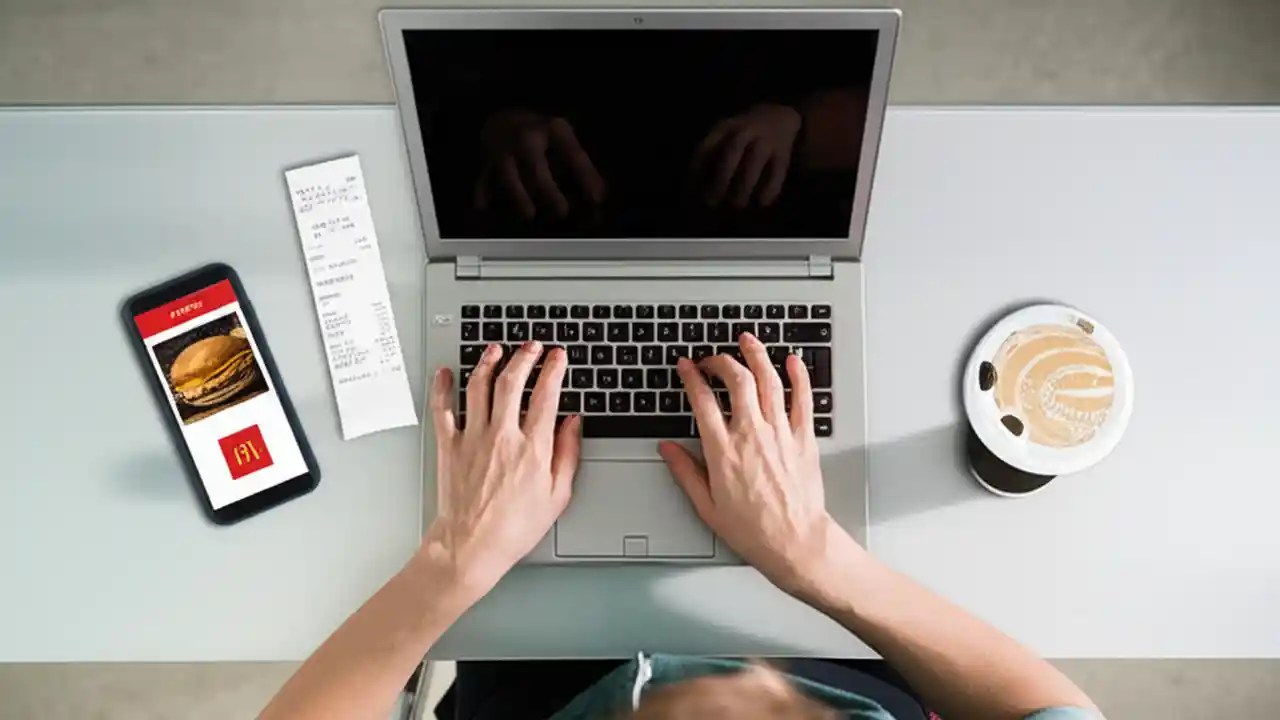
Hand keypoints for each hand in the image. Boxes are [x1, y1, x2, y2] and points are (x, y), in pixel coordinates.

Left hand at [423, 341, 581, 595]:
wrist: (471, 547)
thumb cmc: (513, 528)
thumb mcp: (557, 496)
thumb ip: (567, 454)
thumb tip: (574, 424)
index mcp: (532, 448)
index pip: (546, 395)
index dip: (554, 369)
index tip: (557, 357)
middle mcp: (502, 436)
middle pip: (512, 381)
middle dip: (524, 356)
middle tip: (531, 346)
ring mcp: (472, 438)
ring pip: (479, 386)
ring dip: (488, 361)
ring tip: (496, 349)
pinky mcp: (449, 446)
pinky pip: (443, 408)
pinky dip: (443, 387)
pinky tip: (446, 373)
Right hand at [474, 109, 606, 218]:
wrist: (503, 116)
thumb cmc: (540, 131)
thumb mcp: (563, 137)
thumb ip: (579, 164)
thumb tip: (599, 195)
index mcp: (552, 129)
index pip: (573, 154)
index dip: (586, 176)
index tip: (597, 199)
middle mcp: (526, 139)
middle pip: (537, 169)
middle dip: (550, 193)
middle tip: (562, 212)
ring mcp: (503, 151)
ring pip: (510, 177)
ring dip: (520, 198)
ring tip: (530, 215)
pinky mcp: (486, 162)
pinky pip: (484, 180)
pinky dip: (483, 194)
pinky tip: (484, 206)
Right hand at [658, 333, 857, 595]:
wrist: (795, 543)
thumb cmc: (753, 530)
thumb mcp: (706, 506)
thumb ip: (685, 472)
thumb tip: (667, 449)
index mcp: (723, 451)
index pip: (702, 400)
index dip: (691, 377)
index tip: (686, 366)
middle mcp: (751, 435)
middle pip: (736, 381)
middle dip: (721, 361)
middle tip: (713, 358)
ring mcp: (780, 434)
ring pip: (769, 381)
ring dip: (757, 355)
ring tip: (747, 341)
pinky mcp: (804, 438)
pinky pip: (803, 398)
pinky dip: (798, 376)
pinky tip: (793, 361)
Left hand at [690, 103, 800, 208]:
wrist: (780, 115)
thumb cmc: (744, 133)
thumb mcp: (725, 134)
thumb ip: (711, 154)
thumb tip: (694, 186)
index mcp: (726, 127)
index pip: (707, 146)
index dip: (697, 169)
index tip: (692, 189)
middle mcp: (746, 130)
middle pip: (732, 152)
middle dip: (722, 178)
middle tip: (713, 202)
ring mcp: (766, 140)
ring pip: (755, 161)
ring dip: (745, 185)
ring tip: (737, 205)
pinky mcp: (783, 152)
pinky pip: (778, 170)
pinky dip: (771, 188)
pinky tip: (762, 202)